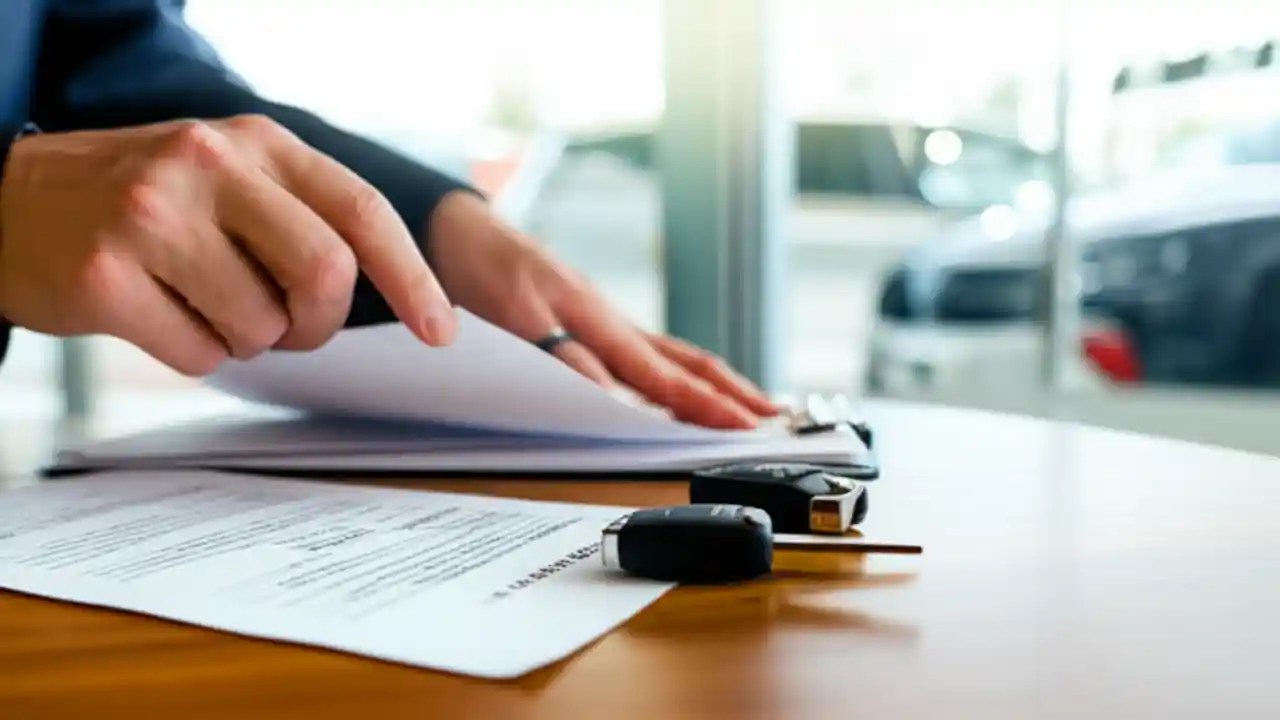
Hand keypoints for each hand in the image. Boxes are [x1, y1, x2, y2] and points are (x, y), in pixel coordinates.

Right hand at [0, 116, 454, 375]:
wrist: (12, 204)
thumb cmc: (148, 204)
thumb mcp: (232, 179)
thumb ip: (305, 217)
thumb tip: (402, 291)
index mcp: (257, 141)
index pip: (362, 211)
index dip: (411, 278)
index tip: (441, 330)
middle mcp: (209, 164)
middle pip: (324, 274)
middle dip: (319, 322)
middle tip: (291, 327)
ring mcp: (152, 215)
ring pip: (261, 327)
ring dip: (248, 339)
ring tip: (203, 304)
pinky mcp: (106, 274)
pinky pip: (200, 355)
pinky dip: (197, 353)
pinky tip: (159, 314)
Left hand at [425, 192, 778, 428]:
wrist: (458, 230)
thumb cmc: (482, 268)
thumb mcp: (512, 315)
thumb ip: (562, 355)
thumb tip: (610, 397)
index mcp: (596, 319)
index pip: (660, 374)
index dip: (702, 406)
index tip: (742, 429)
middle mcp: (609, 319)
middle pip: (683, 360)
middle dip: (729, 393)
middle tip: (773, 419)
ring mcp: (604, 318)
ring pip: (671, 353)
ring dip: (713, 382)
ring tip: (752, 403)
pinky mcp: (590, 318)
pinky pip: (647, 348)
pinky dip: (679, 370)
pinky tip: (686, 382)